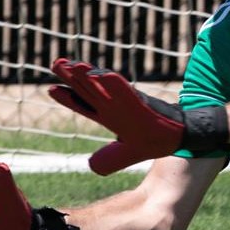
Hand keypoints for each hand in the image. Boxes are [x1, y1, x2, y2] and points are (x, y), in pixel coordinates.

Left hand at [48, 58, 227, 174]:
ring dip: (89, 75)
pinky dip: (112, 83)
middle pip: (89, 88)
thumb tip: (90, 166)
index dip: (67, 97)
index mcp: (110, 116)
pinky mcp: (141, 102)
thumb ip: (109, 159)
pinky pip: (125, 90)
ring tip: (73, 65)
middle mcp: (115, 106)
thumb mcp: (126, 154)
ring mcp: (128, 102)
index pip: (83, 104)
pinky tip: (100, 75)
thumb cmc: (155, 140)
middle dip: (71, 77)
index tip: (50, 89)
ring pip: (104, 85)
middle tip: (55, 63)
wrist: (179, 136)